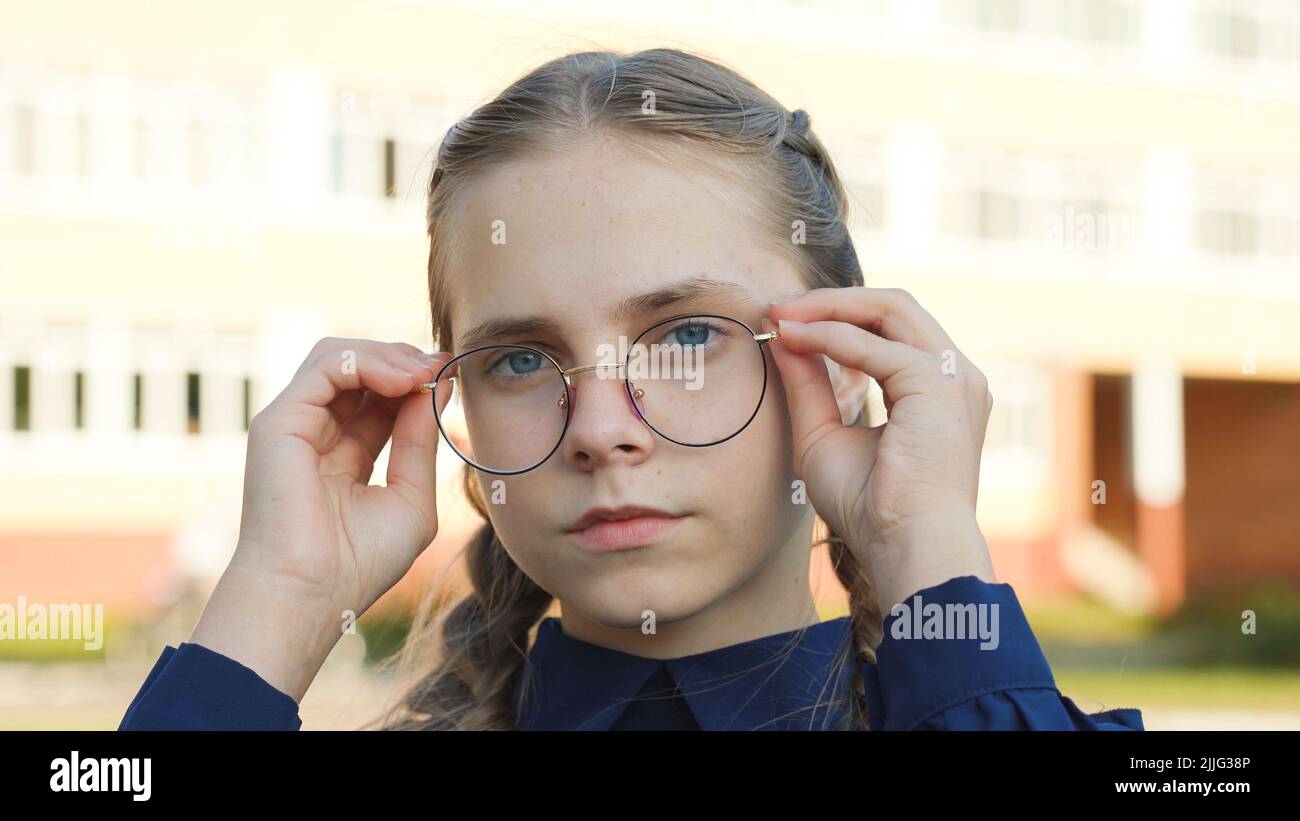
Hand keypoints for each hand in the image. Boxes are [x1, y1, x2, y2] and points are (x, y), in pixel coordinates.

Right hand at [190, 337, 453, 699]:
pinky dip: (368, 362)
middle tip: (440, 367)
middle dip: (404, 360)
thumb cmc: (359, 562)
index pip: (378, 396)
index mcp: (341, 454)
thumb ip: (419, 441)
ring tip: (422, 373)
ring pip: (339, 356)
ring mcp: (293, 424)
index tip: (450, 374)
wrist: (312, 595)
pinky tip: (402, 381)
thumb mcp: (410, 496)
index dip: (414, 380)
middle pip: (358, 369)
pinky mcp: (279, 420)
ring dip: (388, 356)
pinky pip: (326, 366)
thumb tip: (437, 385)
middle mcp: (313, 433)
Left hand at [764, 287, 996, 611]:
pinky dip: (829, 336)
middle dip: (831, 301)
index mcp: (937, 389)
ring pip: (890, 310)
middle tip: (778, 309)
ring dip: (830, 308)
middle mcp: (954, 376)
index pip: (889, 330)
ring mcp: (952, 376)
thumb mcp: (823, 436)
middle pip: (894, 307)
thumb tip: (780, 336)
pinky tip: (794, 339)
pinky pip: (873, 344)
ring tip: (782, 316)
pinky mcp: (937, 383)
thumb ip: (807, 385)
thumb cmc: (871, 509)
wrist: (905, 547)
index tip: (781, 323)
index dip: (834, 318)